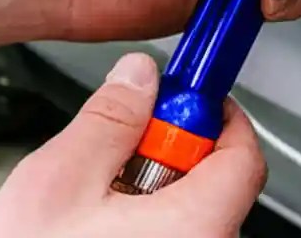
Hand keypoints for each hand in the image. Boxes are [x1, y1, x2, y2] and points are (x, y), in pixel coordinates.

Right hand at [0, 54, 263, 237]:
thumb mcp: (56, 182)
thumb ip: (109, 121)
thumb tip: (140, 78)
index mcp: (197, 229)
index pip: (245, 156)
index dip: (215, 116)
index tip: (181, 96)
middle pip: (216, 187)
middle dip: (170, 155)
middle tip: (116, 149)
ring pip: (188, 220)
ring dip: (149, 196)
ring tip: (89, 204)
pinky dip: (141, 229)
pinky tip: (89, 233)